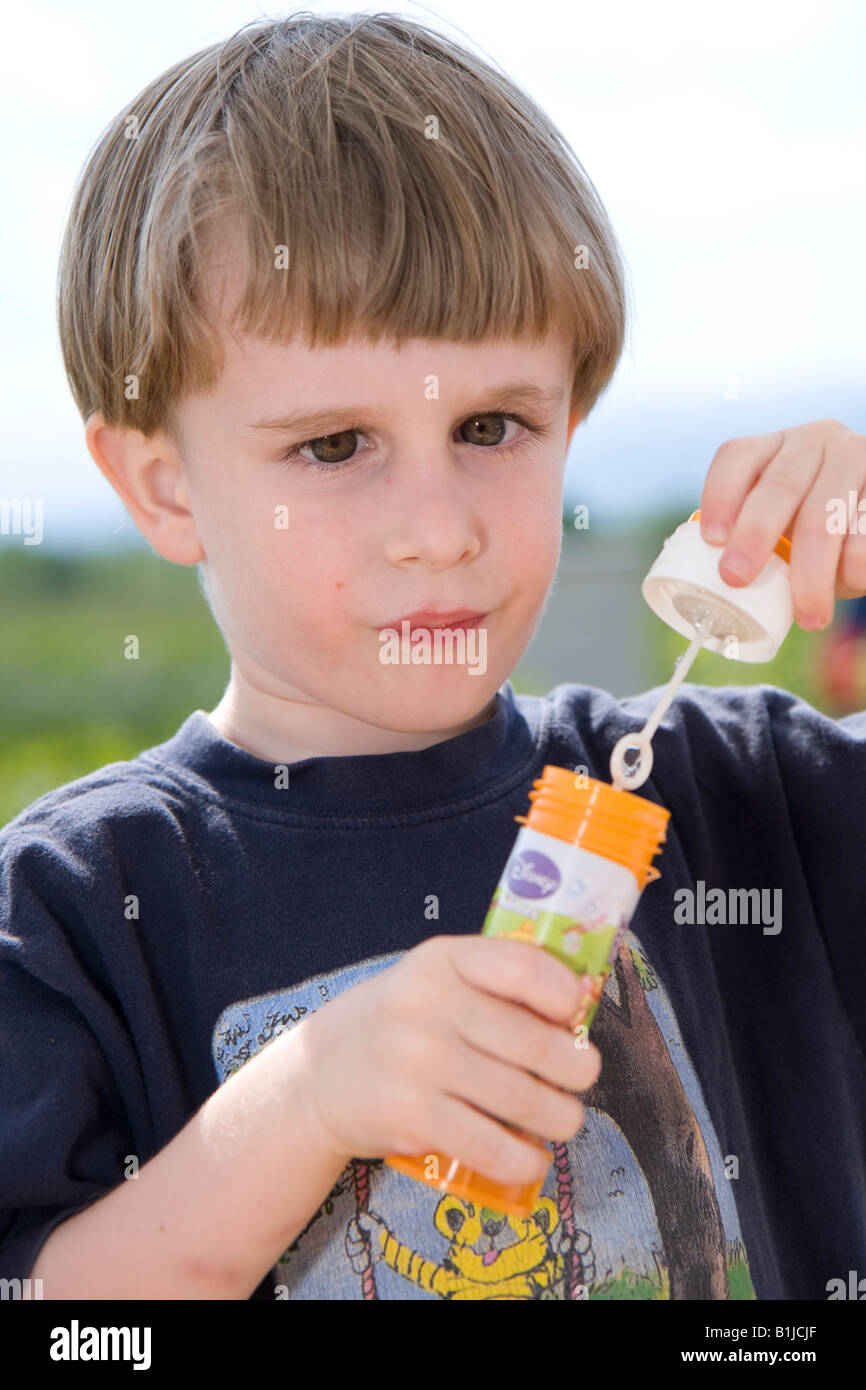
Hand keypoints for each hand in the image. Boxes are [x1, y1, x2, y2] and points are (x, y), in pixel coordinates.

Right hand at [295, 934, 601, 1187]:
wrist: (317, 1076)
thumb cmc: (398, 1025)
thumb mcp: (436, 981)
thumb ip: (497, 984)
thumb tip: (583, 998)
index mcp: (443, 960)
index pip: (525, 967)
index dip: (566, 995)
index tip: (574, 1015)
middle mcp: (430, 1005)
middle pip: (537, 1045)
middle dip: (578, 1070)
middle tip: (581, 1078)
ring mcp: (419, 1062)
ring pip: (523, 1100)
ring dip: (561, 1118)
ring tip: (563, 1120)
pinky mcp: (412, 1117)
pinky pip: (490, 1146)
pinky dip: (523, 1160)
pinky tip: (531, 1159)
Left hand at [698, 419, 865, 629]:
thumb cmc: (813, 534)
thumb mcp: (780, 527)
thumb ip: (754, 543)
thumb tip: (721, 589)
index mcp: (773, 447)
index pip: (737, 457)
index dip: (720, 496)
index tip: (712, 540)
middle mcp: (815, 441)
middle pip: (779, 486)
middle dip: (755, 536)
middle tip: (738, 579)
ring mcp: (855, 458)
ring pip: (825, 514)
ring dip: (813, 571)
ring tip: (809, 615)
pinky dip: (855, 564)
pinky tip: (851, 583)